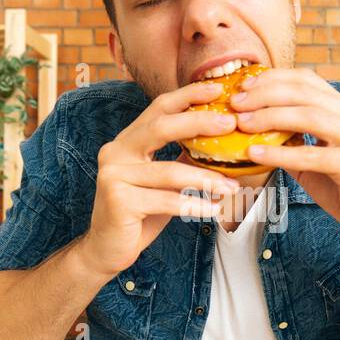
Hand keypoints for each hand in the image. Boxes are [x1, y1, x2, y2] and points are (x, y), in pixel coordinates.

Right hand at [79, 80, 242, 276]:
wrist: (106, 249)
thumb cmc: (139, 215)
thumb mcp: (163, 182)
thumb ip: (182, 159)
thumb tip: (220, 143)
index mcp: (126, 141)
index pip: (158, 108)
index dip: (187, 95)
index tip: (217, 89)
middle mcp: (115, 152)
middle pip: (161, 127)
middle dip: (199, 122)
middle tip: (230, 124)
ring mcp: (114, 175)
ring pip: (170, 171)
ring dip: (206, 179)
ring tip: (232, 187)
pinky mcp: (118, 200)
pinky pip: (166, 200)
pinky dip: (194, 205)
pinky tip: (213, 209)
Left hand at [230, 68, 339, 248]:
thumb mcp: (310, 159)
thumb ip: (289, 141)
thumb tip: (250, 127)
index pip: (308, 80)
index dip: (274, 79)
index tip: (244, 87)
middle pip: (306, 93)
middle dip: (266, 94)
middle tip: (236, 103)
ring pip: (311, 116)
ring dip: (271, 117)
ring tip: (243, 124)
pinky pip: (313, 154)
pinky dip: (281, 153)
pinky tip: (256, 155)